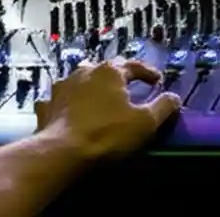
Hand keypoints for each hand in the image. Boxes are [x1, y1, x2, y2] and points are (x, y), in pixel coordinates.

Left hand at [34, 59, 180, 161]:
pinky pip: (59, 100)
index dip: (148, 73)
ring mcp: (61, 88)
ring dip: (90, 86)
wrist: (61, 153)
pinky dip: (66, 103)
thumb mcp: (145, 123)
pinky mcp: (46, 106)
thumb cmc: (107, 134)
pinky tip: (67, 110)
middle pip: (106, 70)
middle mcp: (84, 72)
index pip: (135, 66)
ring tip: (99, 98)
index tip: (157, 81)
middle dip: (118, 78)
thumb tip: (174, 97)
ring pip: (80, 81)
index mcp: (110, 72)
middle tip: (129, 88)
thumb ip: (163, 107)